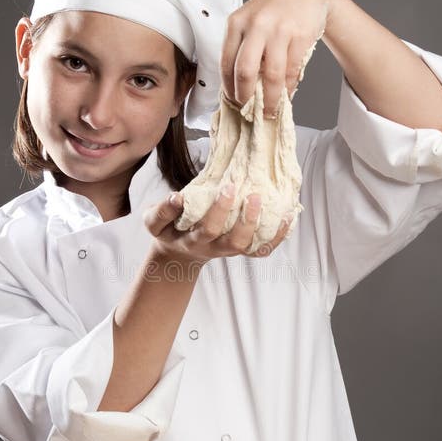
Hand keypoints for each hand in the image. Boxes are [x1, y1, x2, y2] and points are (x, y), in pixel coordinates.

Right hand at [143, 187, 292, 264]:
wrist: (180, 253)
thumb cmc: (169, 230)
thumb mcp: (154, 222)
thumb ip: (161, 211)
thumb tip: (177, 198)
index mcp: (193, 240)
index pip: (203, 230)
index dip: (212, 212)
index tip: (221, 187)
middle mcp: (214, 248)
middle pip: (232, 241)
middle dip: (241, 218)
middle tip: (243, 190)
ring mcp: (230, 250)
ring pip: (250, 246)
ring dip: (261, 225)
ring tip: (264, 199)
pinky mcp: (243, 249)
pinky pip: (263, 249)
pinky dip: (278, 235)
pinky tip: (288, 215)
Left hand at [220, 0, 334, 117]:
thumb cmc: (274, 10)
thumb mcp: (250, 20)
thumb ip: (242, 47)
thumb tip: (237, 87)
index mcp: (237, 22)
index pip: (226, 62)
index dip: (228, 88)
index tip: (232, 102)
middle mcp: (256, 24)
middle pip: (245, 71)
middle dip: (245, 97)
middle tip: (248, 112)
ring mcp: (279, 29)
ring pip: (271, 75)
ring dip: (270, 99)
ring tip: (269, 111)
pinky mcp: (300, 35)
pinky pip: (292, 71)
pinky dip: (288, 88)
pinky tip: (285, 95)